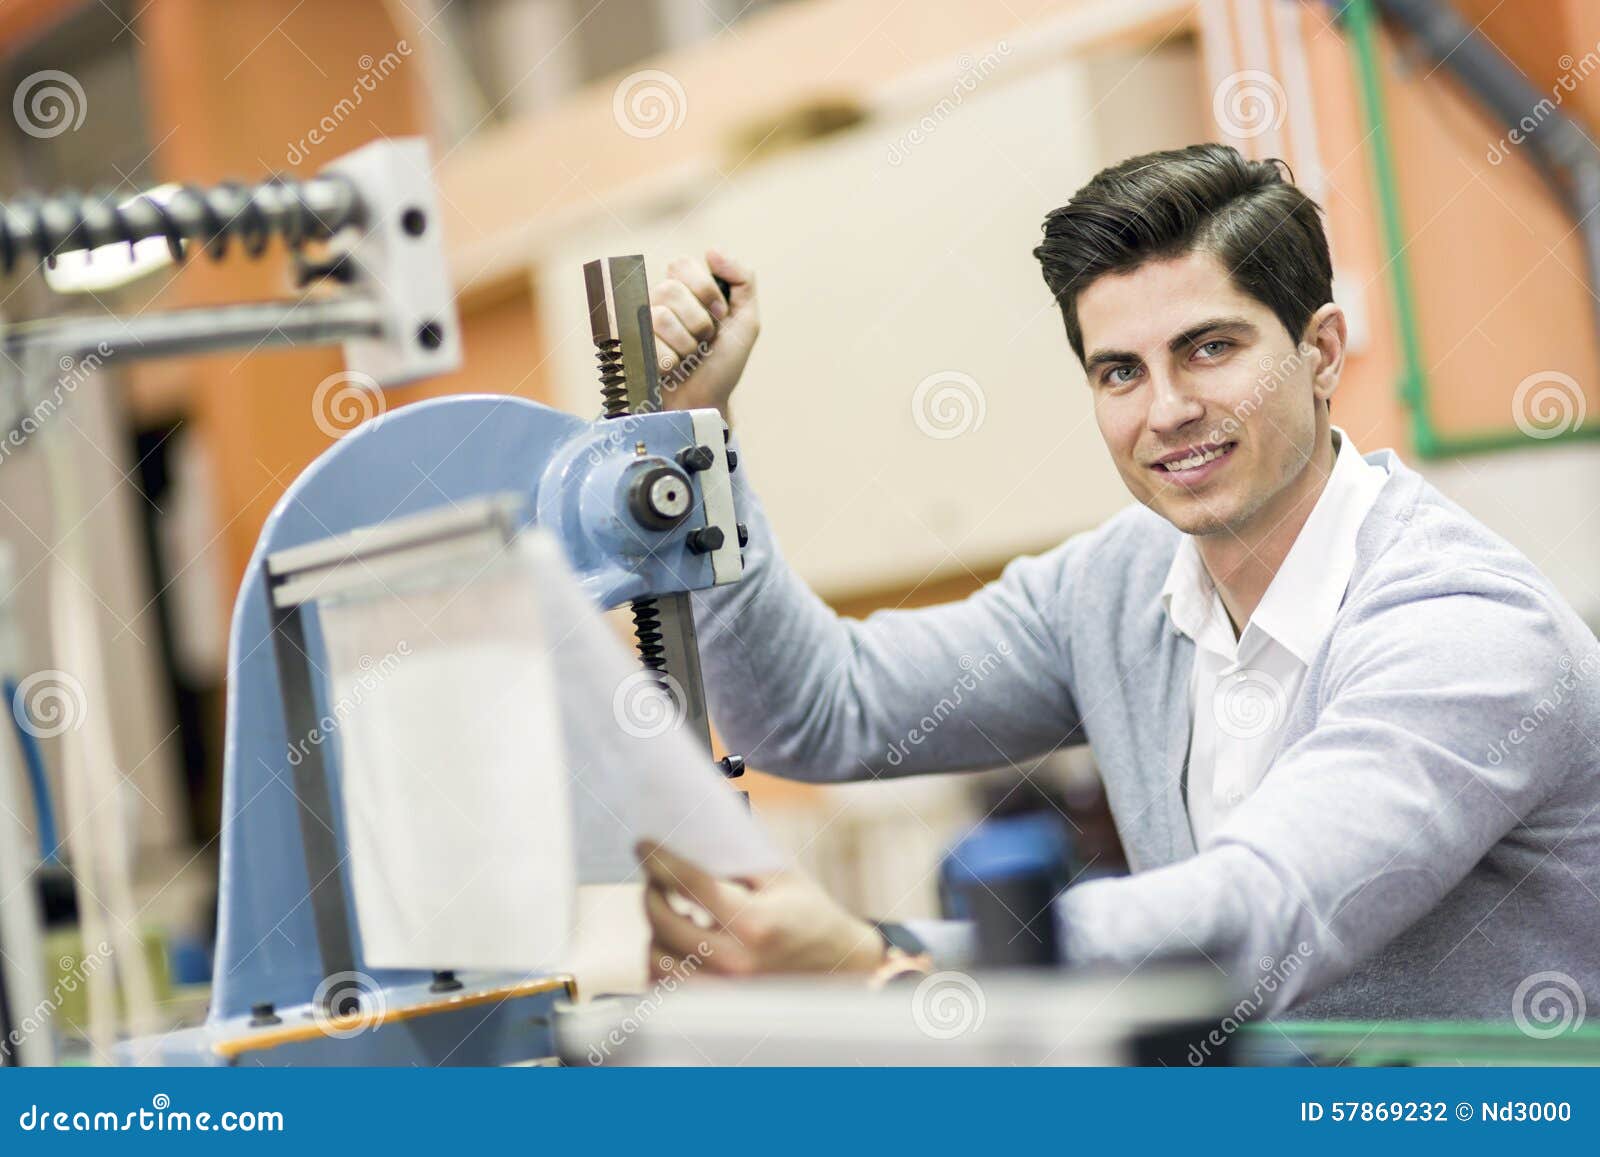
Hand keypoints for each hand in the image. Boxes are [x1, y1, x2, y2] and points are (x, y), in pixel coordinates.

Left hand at [637, 840, 885, 981]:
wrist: (838, 966)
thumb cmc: (808, 914)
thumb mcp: (781, 875)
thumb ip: (736, 857)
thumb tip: (687, 833)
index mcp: (756, 923)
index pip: (691, 884)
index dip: (661, 859)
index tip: (643, 845)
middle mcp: (737, 962)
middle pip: (664, 922)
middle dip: (652, 892)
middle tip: (655, 878)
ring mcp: (725, 992)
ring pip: (657, 959)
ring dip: (655, 930)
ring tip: (668, 911)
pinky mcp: (716, 1009)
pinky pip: (665, 989)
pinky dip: (662, 962)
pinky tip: (675, 944)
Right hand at [649, 250, 758, 422]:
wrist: (707, 402)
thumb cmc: (723, 364)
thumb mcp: (746, 320)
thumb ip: (742, 280)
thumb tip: (712, 250)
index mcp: (684, 289)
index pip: (682, 264)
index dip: (706, 291)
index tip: (719, 315)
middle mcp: (658, 302)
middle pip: (671, 289)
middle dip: (699, 321)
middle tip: (705, 340)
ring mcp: (640, 325)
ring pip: (660, 316)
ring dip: (686, 344)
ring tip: (689, 357)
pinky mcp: (629, 349)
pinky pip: (649, 343)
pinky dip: (671, 362)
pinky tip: (673, 370)